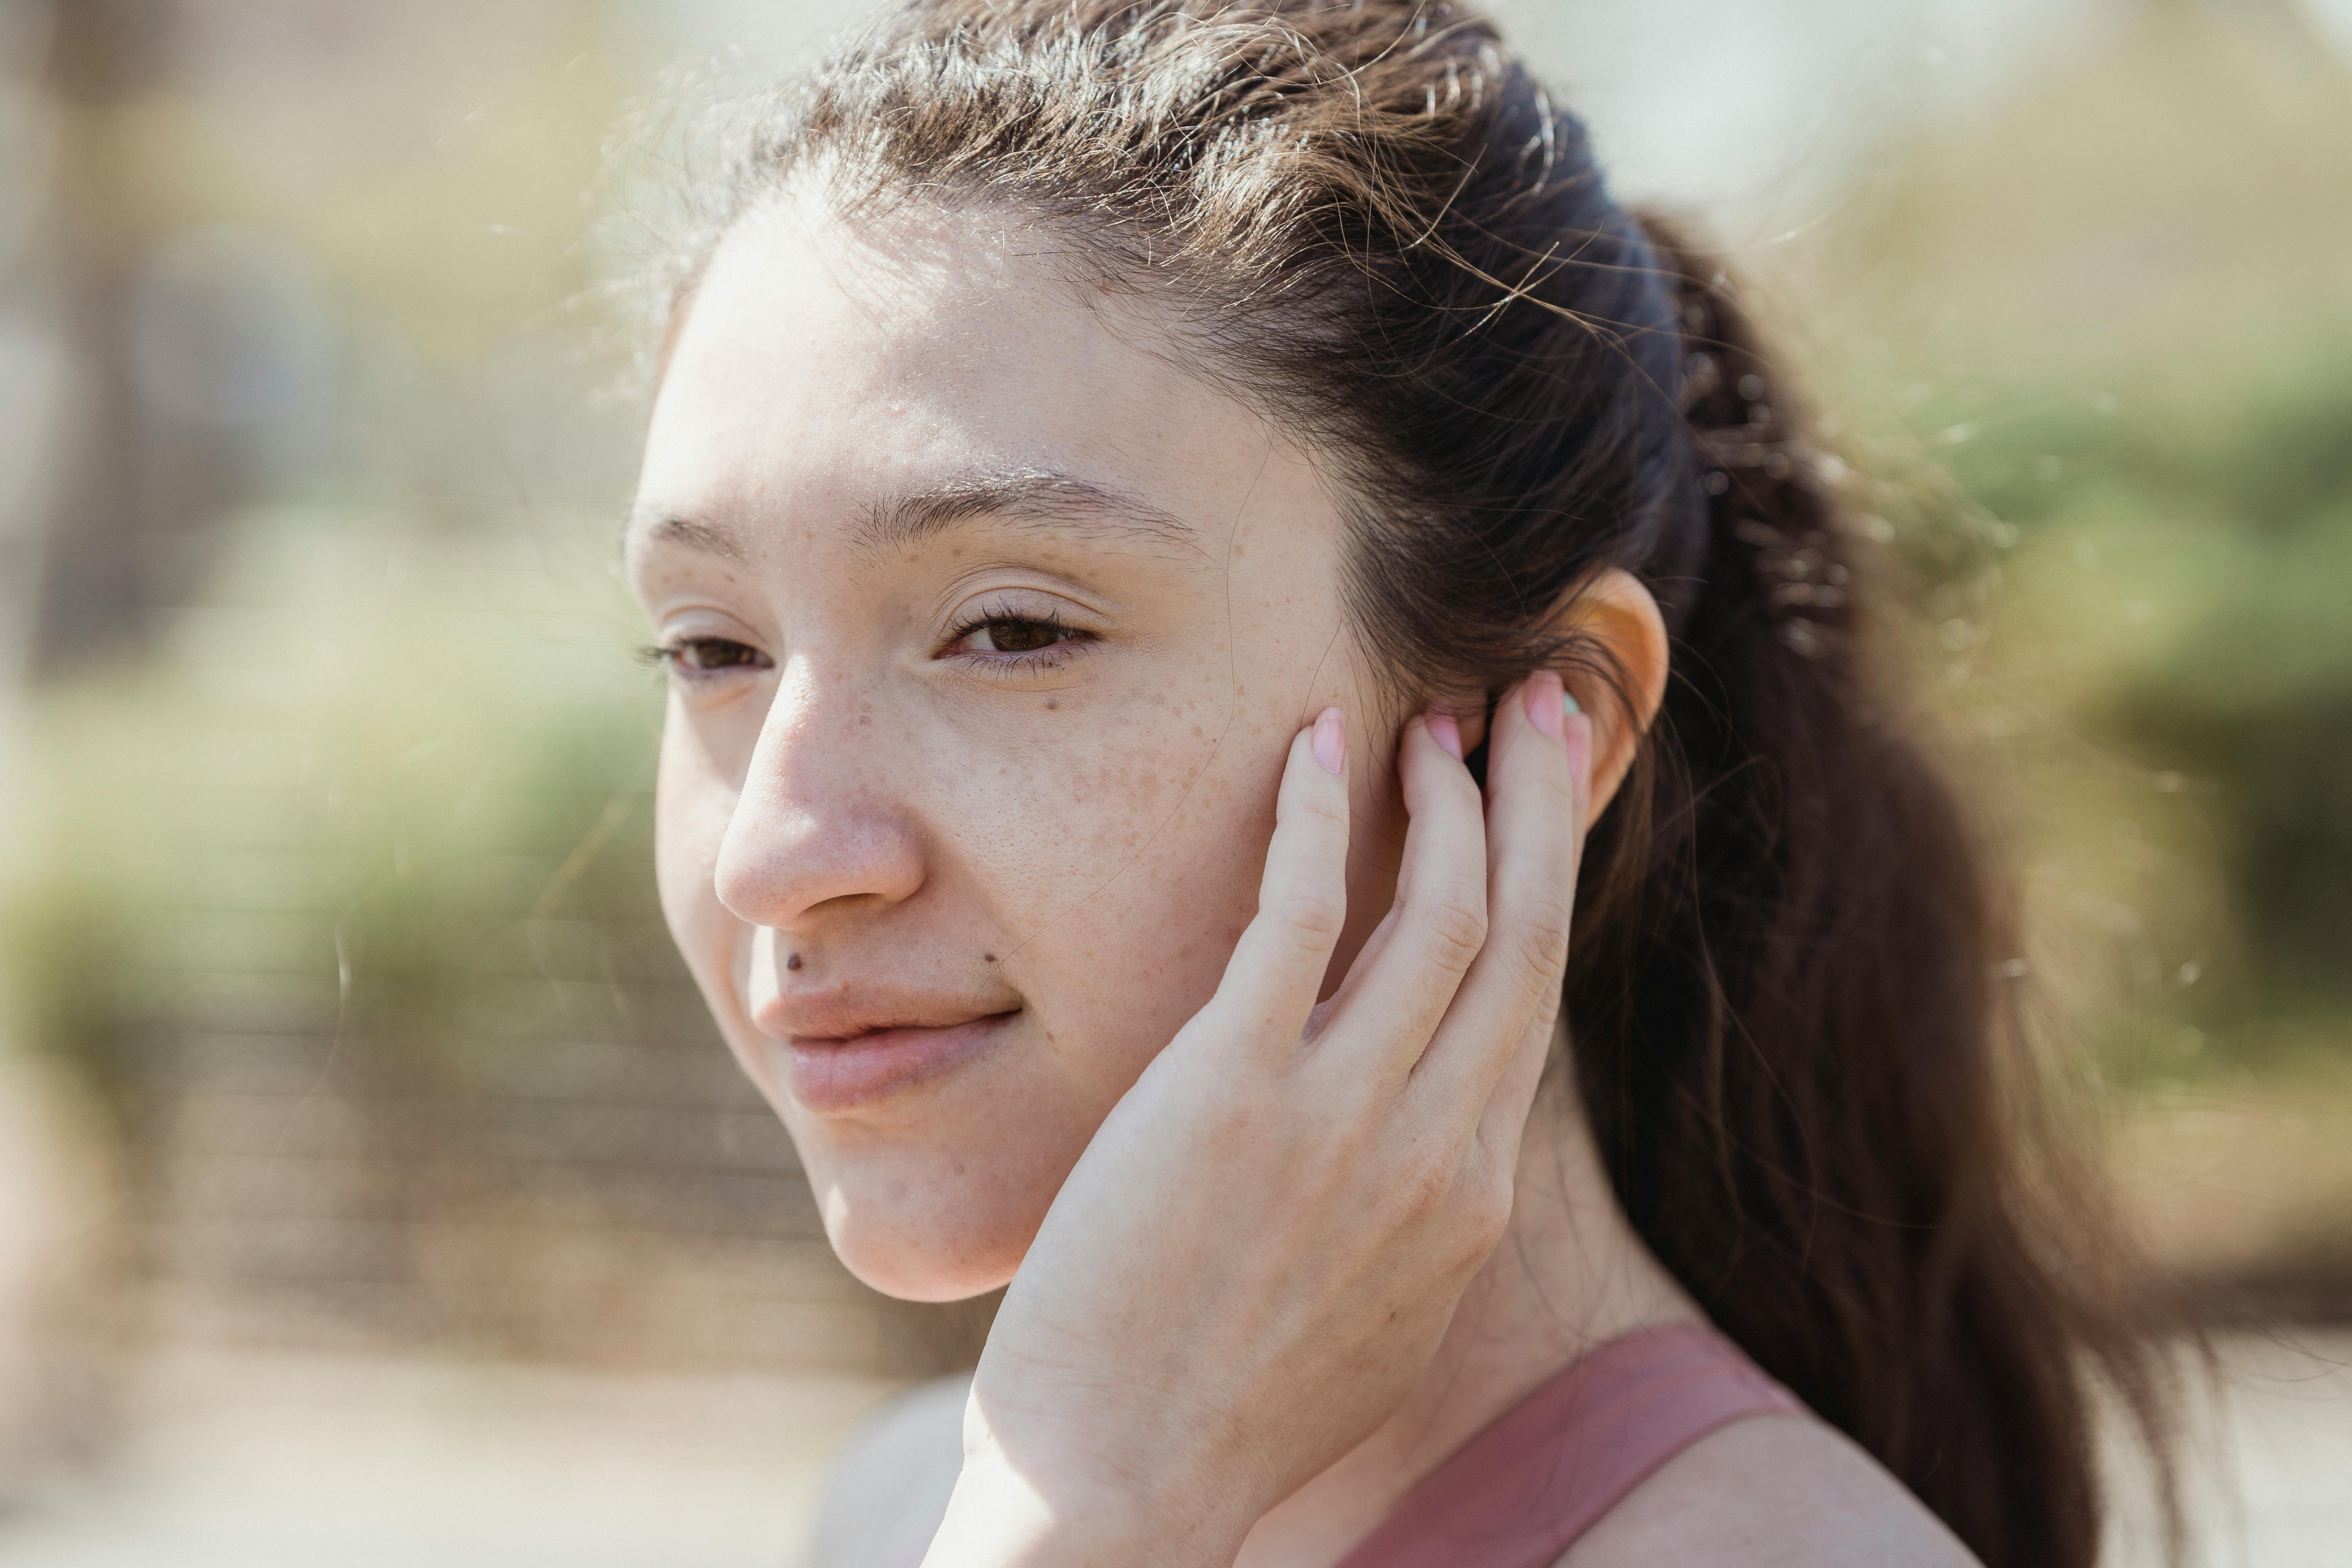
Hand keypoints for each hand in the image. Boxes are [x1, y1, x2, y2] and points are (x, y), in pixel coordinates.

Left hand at [924, 674, 1592, 1567]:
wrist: (1128, 1489)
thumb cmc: (1222, 1413)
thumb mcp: (1370, 1320)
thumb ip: (1412, 1222)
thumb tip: (1420, 1156)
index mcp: (1470, 1201)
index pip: (1529, 1004)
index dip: (1541, 884)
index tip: (1534, 803)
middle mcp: (1437, 1150)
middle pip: (1522, 935)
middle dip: (1540, 805)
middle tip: (1535, 704)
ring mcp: (1342, 1119)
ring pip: (1442, 912)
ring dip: (1447, 796)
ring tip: (1429, 718)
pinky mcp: (1232, 1094)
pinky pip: (1303, 920)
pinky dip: (1319, 819)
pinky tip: (1319, 748)